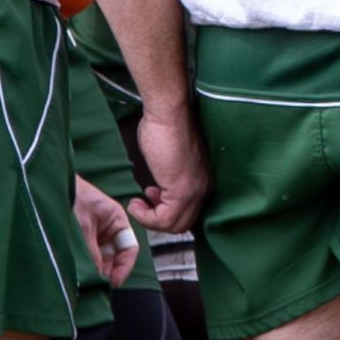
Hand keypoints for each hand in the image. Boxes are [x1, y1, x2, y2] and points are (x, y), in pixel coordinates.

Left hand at [73, 177, 142, 283]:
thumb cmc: (72, 195)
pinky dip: (84, 265)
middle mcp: (108, 229)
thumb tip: (98, 276)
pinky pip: (87, 256)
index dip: (124, 267)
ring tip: (86, 281)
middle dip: (107, 271)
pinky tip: (78, 273)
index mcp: (117, 220)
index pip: (129, 248)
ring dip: (94, 269)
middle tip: (97, 285)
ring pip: (100, 258)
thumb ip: (92, 253)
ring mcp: (95, 234)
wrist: (50, 185)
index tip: (114, 281)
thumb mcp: (84, 227)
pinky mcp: (81, 239)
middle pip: (114, 257)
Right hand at [131, 99, 206, 235]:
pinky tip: (136, 203)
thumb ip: (168, 181)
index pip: (187, 215)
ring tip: (138, 204)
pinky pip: (164, 220)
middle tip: (142, 205)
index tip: (151, 199)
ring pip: (174, 225)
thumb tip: (158, 195)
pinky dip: (145, 217)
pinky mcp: (182, 190)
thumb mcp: (169, 162)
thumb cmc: (164, 129)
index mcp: (202, 182)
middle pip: (182, 224)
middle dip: (157, 220)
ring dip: (150, 220)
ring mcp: (194, 190)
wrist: (167, 114)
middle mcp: (203, 188)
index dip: (165, 214)